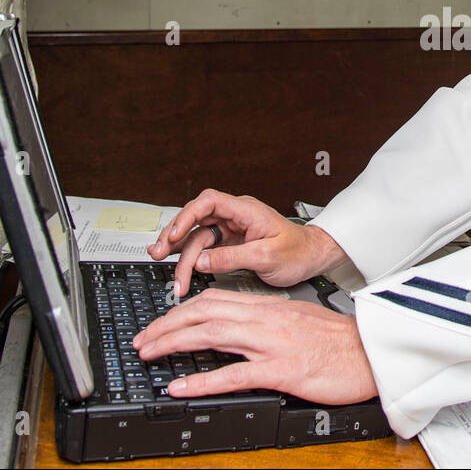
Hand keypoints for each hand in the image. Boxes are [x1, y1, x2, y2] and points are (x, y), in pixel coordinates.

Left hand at [131, 288, 378, 405]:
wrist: (372, 351)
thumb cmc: (340, 341)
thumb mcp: (298, 321)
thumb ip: (268, 323)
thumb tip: (239, 331)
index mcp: (269, 307)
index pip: (214, 299)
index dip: (181, 310)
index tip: (161, 323)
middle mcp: (266, 320)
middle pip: (204, 312)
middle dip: (166, 325)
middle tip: (142, 339)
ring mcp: (272, 343)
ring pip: (212, 335)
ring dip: (173, 344)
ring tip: (149, 354)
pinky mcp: (281, 369)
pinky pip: (234, 374)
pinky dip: (202, 380)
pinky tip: (181, 386)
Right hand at [148, 189, 347, 295]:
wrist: (312, 258)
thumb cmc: (297, 252)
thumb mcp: (267, 257)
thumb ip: (232, 258)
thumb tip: (200, 261)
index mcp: (247, 210)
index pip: (210, 201)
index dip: (188, 214)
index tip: (174, 232)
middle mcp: (236, 216)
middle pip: (197, 218)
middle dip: (175, 235)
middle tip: (158, 253)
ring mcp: (231, 229)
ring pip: (197, 235)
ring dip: (180, 252)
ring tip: (166, 269)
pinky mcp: (230, 243)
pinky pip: (204, 247)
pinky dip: (191, 258)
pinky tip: (179, 268)